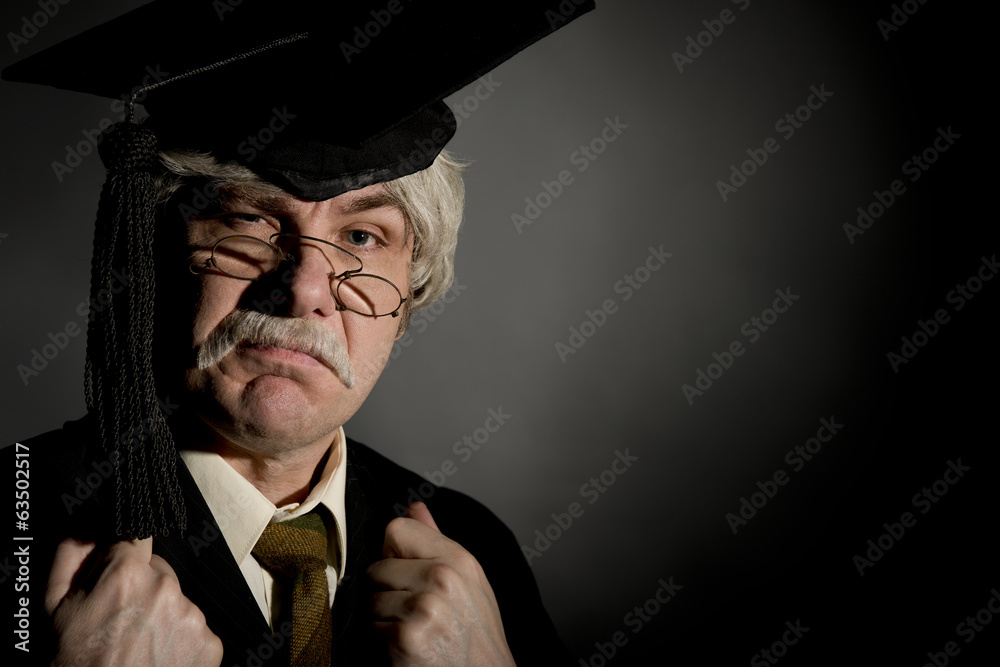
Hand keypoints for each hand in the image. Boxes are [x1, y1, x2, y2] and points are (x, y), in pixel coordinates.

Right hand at [45, 537, 223, 665]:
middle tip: (119, 621)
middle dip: (140, 587)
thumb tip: (90, 527)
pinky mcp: (210, 643)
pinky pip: (194, 627)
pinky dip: (179, 639)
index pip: (134, 536)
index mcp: (127, 575)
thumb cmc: (73, 665)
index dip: (122, 555)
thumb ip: (71, 556)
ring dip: (160, 614)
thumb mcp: (54, 609)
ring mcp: (192, 617)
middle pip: (157, 570)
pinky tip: (156, 657)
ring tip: (136, 645)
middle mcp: (166, 589)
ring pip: (176, 600)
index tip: (119, 567)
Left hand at [368, 501, 515, 665]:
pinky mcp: (405, 638)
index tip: (407, 574)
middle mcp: (442, 578)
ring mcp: (423, 608)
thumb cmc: (477, 634)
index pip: (396, 530)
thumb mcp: (468, 580)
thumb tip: (414, 507)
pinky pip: (370, 628)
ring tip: (413, 629)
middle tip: (414, 611)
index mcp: (458, 559)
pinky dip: (381, 643)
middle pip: (376, 567)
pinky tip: (407, 647)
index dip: (394, 553)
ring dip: (383, 618)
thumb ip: (436, 540)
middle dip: (386, 590)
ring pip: (370, 599)